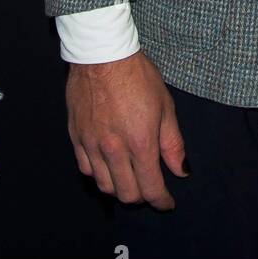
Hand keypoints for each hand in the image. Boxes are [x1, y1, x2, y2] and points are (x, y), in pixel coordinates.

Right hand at [66, 50, 187, 207]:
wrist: (102, 55)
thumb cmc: (138, 76)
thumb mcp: (165, 106)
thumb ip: (172, 143)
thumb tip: (181, 171)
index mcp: (140, 143)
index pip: (151, 188)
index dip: (161, 201)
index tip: (167, 203)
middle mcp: (114, 150)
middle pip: (127, 194)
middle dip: (142, 197)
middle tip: (150, 189)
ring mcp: (92, 145)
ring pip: (105, 186)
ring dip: (120, 188)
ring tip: (129, 179)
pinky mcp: (76, 137)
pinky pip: (86, 169)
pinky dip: (99, 174)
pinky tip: (107, 166)